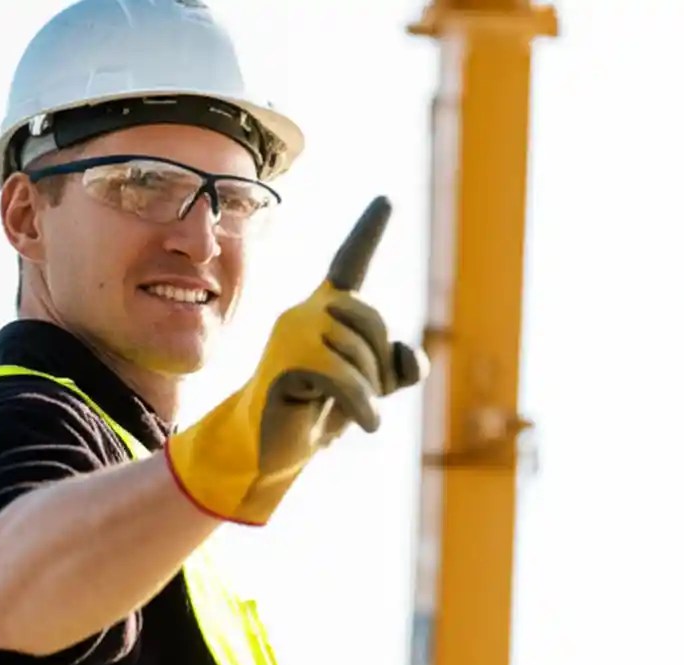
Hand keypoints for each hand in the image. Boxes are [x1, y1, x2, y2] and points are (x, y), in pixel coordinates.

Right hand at [165, 196, 428, 524]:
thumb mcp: (371, 388)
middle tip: (366, 396)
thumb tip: (412, 355)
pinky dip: (363, 405)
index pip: (351, 262)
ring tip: (349, 410)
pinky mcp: (287, 363)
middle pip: (373, 321)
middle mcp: (309, 311)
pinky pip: (343, 378)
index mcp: (329, 309)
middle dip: (381, 366)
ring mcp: (294, 333)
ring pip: (360, 355)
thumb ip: (401, 368)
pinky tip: (369, 424)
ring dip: (368, 392)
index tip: (388, 199)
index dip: (369, 230)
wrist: (271, 446)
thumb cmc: (319, 411)